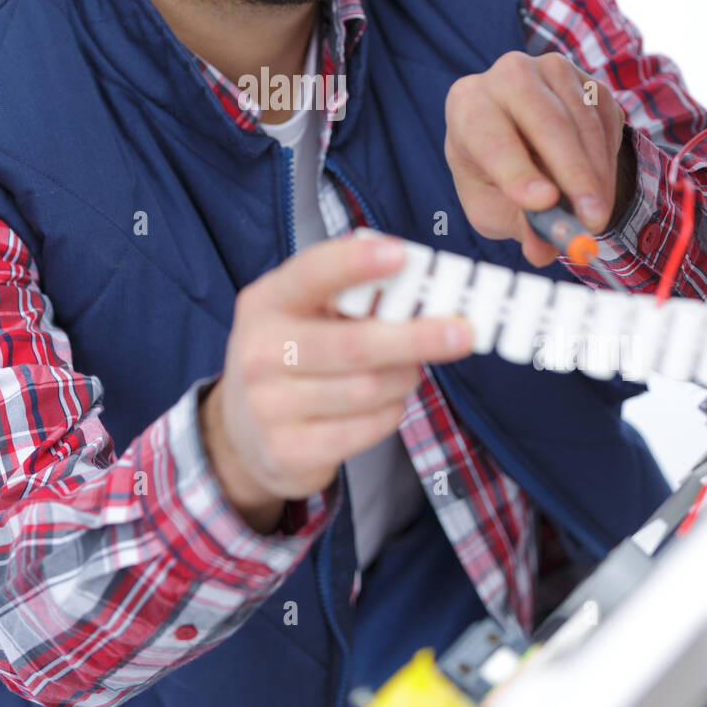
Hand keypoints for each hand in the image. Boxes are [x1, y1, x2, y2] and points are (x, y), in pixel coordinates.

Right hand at [199, 232, 474, 525]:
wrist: (243, 434)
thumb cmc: (292, 356)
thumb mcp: (303, 315)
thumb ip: (350, 294)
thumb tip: (420, 279)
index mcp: (266, 302)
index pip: (310, 273)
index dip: (356, 264)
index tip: (402, 255)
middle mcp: (260, 351)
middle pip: (354, 344)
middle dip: (416, 336)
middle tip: (464, 331)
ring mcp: (269, 406)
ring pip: (369, 389)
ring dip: (405, 377)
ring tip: (409, 369)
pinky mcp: (288, 451)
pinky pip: (367, 428)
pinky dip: (391, 412)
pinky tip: (385, 402)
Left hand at [444, 51, 627, 266]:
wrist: (520, 138)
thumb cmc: (494, 173)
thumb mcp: (492, 207)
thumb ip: (517, 226)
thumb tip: (543, 250)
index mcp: (467, 104)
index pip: (489, 135)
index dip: (515, 170)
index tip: (542, 202)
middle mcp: (507, 76)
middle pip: (544, 119)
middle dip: (572, 174)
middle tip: (590, 221)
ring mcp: (551, 71)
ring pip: (583, 123)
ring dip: (596, 176)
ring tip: (596, 218)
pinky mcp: (588, 81)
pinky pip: (607, 122)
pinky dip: (607, 162)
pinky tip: (597, 189)